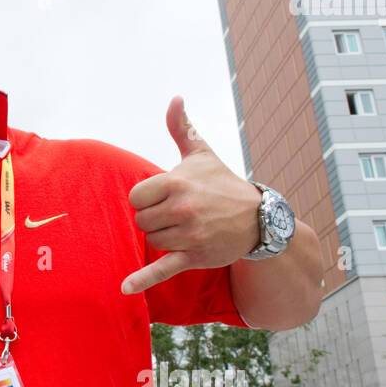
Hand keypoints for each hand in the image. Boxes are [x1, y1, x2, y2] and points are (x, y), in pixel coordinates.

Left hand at [121, 97, 262, 294]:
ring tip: (188, 229)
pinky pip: (162, 269)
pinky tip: (126, 288)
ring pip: (152, 241)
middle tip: (179, 215)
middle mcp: (182, 208)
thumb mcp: (202, 155)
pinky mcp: (194, 257)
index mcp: (177, 182)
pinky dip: (143, 280)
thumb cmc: (223, 185)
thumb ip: (182, 128)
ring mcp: (189, 234)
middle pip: (141, 221)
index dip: (147, 199)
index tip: (164, 198)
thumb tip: (174, 98)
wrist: (259, 219)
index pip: (136, 197)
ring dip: (164, 238)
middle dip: (155, 219)